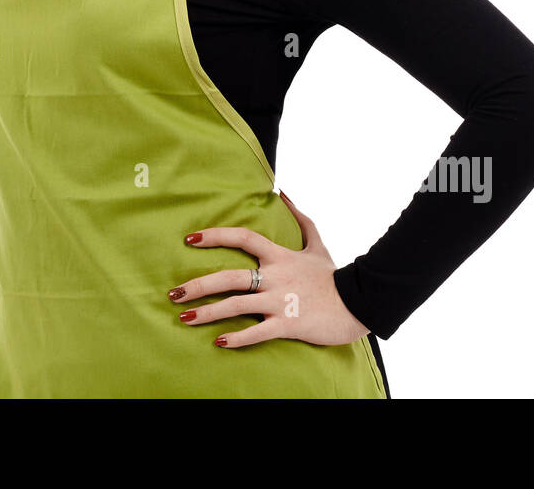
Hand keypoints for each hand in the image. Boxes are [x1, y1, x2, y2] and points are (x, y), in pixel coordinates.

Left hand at [168, 191, 370, 347]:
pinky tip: (217, 342)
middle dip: (198, 285)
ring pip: (236, 306)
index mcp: (279, 256)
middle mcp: (275, 277)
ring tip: (184, 318)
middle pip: (229, 277)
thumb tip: (283, 192)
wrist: (360, 302)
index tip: (190, 239)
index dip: (215, 236)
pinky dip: (237, 338)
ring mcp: (281, 301)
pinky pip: (257, 332)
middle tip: (173, 292)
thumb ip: (300, 218)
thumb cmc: (334, 275)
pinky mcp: (289, 324)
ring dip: (208, 313)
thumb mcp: (317, 243)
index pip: (242, 237)